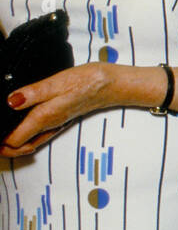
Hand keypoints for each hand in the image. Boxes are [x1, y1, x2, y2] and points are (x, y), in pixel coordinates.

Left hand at [1, 62, 125, 154]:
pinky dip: (24, 137)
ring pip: (27, 143)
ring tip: (1, 135)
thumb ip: (33, 93)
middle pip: (19, 148)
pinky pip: (37, 136)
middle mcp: (48, 125)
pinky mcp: (59, 120)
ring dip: (12, 144)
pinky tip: (20, 126)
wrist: (114, 84)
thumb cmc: (89, 81)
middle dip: (3, 147)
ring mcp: (54, 124)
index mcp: (44, 117)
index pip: (14, 141)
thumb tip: (10, 101)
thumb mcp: (59, 82)